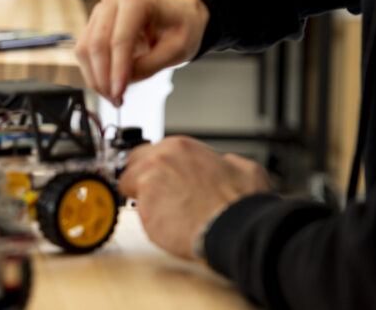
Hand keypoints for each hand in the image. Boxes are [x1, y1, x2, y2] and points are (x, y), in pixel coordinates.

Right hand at [75, 0, 208, 104]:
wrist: (180, 14)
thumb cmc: (182, 26)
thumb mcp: (177, 50)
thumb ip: (148, 66)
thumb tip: (120, 83)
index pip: (120, 40)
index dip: (117, 70)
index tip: (119, 93)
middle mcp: (113, 0)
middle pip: (96, 44)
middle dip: (103, 77)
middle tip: (115, 99)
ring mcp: (101, 10)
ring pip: (85, 49)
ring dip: (95, 77)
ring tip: (113, 95)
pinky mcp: (95, 23)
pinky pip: (85, 51)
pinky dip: (93, 71)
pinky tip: (108, 84)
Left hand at [118, 136, 271, 258]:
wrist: (237, 228)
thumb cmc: (241, 203)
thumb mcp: (244, 168)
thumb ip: (226, 161)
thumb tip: (226, 164)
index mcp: (180, 147)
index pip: (149, 152)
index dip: (154, 168)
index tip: (159, 179)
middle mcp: (159, 160)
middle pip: (133, 166)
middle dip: (141, 179)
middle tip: (158, 196)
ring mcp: (148, 183)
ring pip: (130, 189)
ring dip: (144, 200)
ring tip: (167, 214)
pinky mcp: (144, 209)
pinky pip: (138, 215)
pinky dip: (150, 221)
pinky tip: (170, 226)